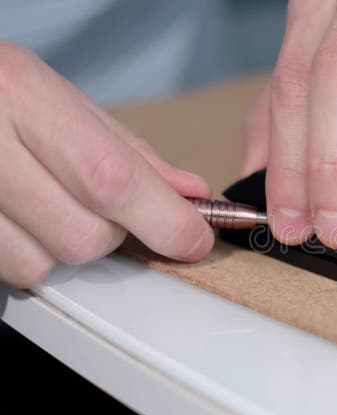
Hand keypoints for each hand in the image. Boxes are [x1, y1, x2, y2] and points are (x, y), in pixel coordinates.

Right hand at [0, 42, 213, 287]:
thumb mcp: (62, 99)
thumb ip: (129, 150)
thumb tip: (190, 193)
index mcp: (23, 98)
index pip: (111, 179)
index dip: (165, 219)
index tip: (196, 237)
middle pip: (85, 235)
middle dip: (111, 231)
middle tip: (96, 201)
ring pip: (46, 264)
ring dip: (66, 246)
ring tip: (48, 201)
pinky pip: (13, 271)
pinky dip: (31, 255)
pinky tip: (20, 217)